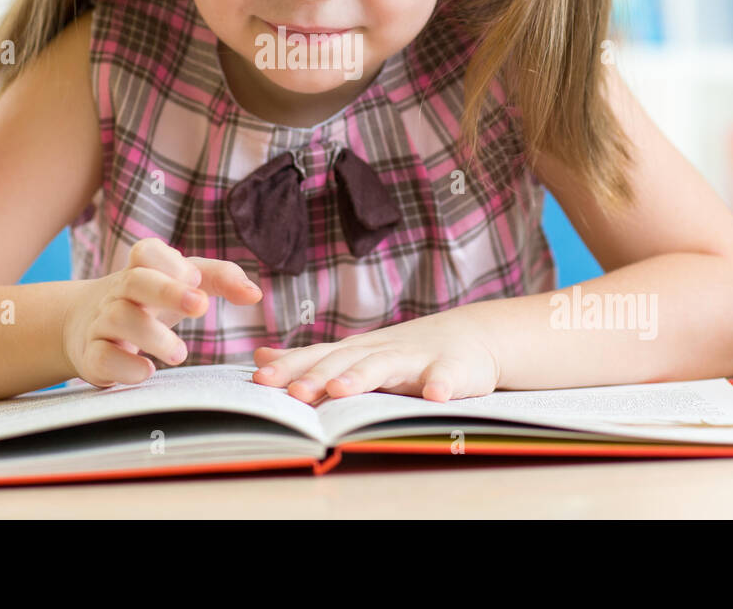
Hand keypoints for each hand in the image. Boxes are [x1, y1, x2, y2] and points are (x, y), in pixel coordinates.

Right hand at [62, 237, 261, 387]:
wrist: (83, 324)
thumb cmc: (148, 300)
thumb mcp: (182, 284)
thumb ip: (220, 280)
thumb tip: (255, 294)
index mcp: (141, 268)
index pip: (148, 252)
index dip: (172, 264)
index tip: (196, 281)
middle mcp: (119, 292)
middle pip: (135, 281)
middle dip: (167, 291)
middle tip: (201, 306)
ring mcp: (102, 323)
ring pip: (119, 320)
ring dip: (152, 335)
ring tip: (180, 354)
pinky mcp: (92, 356)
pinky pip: (102, 356)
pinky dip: (125, 365)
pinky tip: (147, 371)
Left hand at [251, 312, 500, 404]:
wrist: (472, 337)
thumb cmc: (405, 352)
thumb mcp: (357, 353)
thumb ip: (312, 359)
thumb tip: (260, 357)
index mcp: (357, 351)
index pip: (318, 356)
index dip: (290, 368)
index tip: (260, 381)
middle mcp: (381, 350)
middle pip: (345, 361)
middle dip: (317, 376)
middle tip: (292, 393)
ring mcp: (417, 357)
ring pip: (386, 366)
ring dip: (362, 377)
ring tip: (340, 390)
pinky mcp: (454, 368)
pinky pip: (447, 376)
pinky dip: (441, 384)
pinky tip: (434, 396)